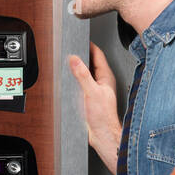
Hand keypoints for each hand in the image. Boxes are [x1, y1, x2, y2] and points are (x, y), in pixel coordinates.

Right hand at [68, 42, 122, 174]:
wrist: (102, 135)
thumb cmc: (102, 117)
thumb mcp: (91, 92)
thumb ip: (83, 75)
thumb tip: (75, 59)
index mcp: (106, 77)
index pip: (98, 54)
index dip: (89, 45)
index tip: (80, 38)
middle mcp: (102, 82)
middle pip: (90, 62)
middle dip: (81, 55)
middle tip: (71, 48)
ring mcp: (96, 90)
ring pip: (86, 73)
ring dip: (78, 68)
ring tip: (68, 62)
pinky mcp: (89, 98)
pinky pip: (81, 84)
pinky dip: (75, 80)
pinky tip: (68, 81)